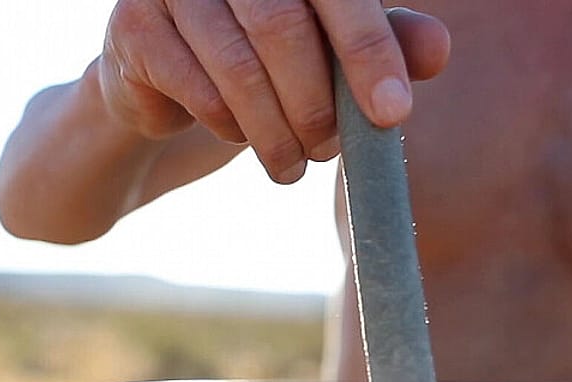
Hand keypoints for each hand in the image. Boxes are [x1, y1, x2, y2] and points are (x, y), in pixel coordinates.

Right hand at [96, 1, 450, 182]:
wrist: (162, 87)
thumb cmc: (259, 60)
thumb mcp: (328, 54)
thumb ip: (381, 43)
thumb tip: (437, 52)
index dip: (369, 49)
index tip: (393, 115)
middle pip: (283, 27)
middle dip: (316, 104)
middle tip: (330, 152)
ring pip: (238, 68)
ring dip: (275, 132)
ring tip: (292, 166)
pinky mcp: (133, 25)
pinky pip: (197, 90)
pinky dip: (229, 129)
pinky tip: (240, 139)